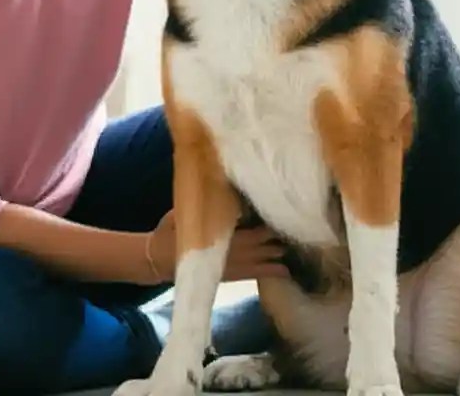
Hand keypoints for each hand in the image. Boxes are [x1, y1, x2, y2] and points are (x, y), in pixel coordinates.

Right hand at [143, 210, 290, 283]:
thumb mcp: (184, 210)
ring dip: (279, 252)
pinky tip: (286, 271)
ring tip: (296, 246)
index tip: (287, 211)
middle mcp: (234, 249)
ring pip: (265, 258)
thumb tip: (220, 183)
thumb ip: (205, 202)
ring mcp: (235, 264)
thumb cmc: (170, 231)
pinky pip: (257, 274)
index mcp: (224, 232)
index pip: (255, 226)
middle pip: (265, 241)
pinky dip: (272, 272)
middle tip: (300, 227)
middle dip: (280, 235)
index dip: (271, 220)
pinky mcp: (232, 276)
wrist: (159, 259)